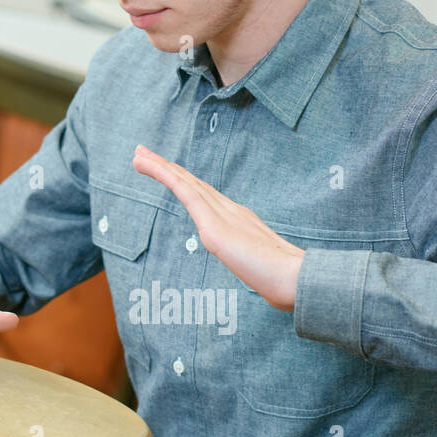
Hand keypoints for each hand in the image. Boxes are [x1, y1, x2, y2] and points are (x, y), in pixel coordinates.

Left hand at [131, 144, 303, 309]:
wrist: (298, 283)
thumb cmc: (288, 282)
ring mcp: (222, 215)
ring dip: (159, 167)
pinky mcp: (214, 225)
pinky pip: (185, 191)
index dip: (184, 181)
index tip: (166, 170)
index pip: (205, 196)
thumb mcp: (267, 272)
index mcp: (239, 221)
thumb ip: (262, 269)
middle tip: (143, 153)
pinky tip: (149, 165)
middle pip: (192, 183)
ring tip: (138, 154)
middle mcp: (230, 211)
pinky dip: (164, 175)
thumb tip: (269, 283)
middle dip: (166, 168)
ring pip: (185, 182)